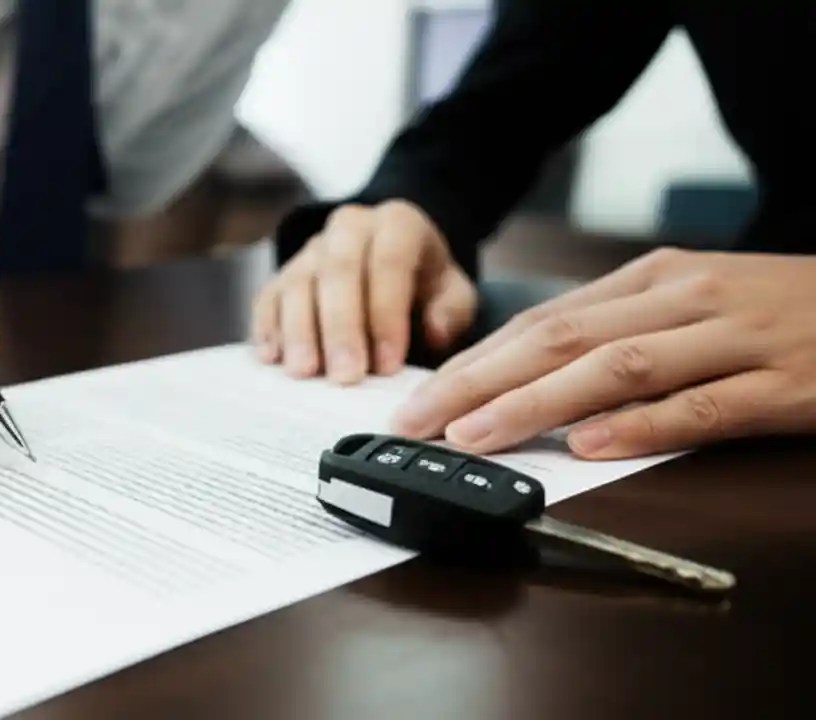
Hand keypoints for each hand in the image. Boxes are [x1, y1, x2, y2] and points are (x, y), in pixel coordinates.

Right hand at [251, 200, 475, 382]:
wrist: (392, 260)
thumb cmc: (425, 284)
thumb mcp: (454, 292)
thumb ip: (450, 311)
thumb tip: (433, 332)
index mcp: (397, 223)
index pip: (389, 263)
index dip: (386, 314)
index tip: (388, 365)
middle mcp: (349, 227)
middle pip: (338, 271)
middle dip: (340, 327)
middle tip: (345, 376)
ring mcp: (311, 248)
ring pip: (298, 282)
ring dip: (299, 331)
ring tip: (305, 372)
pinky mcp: (284, 273)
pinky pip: (269, 296)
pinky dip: (267, 327)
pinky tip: (271, 358)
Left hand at [393, 248, 815, 458]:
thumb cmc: (778, 308)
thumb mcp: (690, 301)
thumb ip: (616, 330)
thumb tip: (526, 371)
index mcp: (653, 279)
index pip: (542, 322)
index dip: (473, 363)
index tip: (418, 398)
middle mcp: (682, 298)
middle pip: (559, 340)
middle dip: (477, 383)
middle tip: (418, 422)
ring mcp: (732, 338)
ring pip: (616, 368)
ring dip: (536, 403)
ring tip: (476, 435)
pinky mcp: (781, 383)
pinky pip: (702, 407)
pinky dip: (641, 426)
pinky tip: (590, 446)